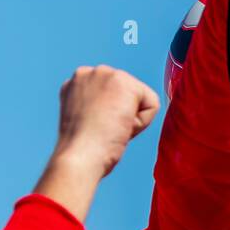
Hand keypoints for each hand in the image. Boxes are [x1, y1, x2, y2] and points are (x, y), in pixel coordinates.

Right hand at [34, 66, 159, 220]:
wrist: (79, 157)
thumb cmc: (83, 151)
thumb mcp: (86, 120)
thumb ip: (99, 106)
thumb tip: (118, 108)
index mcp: (76, 83)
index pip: (113, 97)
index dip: (110, 118)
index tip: (94, 128)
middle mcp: (88, 73)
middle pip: (129, 95)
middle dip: (123, 115)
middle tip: (103, 130)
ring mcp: (105, 74)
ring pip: (141, 98)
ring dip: (132, 119)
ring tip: (111, 129)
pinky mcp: (122, 81)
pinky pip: (152, 104)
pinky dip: (143, 122)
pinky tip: (121, 126)